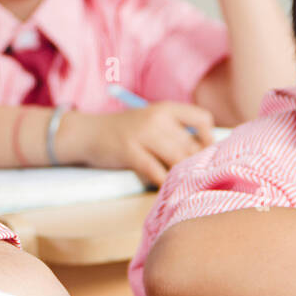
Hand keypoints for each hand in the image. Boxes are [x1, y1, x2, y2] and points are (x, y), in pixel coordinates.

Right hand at [57, 102, 215, 185]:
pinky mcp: (130, 151)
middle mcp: (156, 118)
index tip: (202, 153)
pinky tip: (162, 187)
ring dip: (181, 175)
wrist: (87, 133)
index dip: (208, 139)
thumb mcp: (150, 121)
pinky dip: (163, 182)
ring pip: (177, 160)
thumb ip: (174, 132)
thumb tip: (205, 154)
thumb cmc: (123, 132)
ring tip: (179, 183)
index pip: (202, 118)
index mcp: (165, 108)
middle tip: (191, 176)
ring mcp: (142, 134)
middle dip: (194, 164)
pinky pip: (157, 172)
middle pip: (191, 146)